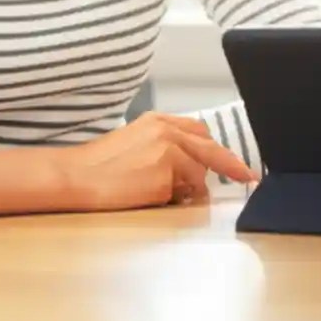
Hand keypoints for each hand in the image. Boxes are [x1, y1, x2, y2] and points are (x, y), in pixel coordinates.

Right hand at [57, 112, 257, 211]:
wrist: (76, 176)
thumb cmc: (99, 164)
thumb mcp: (135, 140)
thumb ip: (165, 145)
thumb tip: (190, 165)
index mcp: (159, 121)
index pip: (199, 132)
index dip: (219, 149)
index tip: (237, 163)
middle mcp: (166, 132)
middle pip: (210, 148)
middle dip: (228, 165)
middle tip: (245, 177)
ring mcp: (167, 153)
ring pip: (198, 174)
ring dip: (190, 188)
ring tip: (163, 193)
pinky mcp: (164, 176)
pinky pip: (182, 193)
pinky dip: (175, 199)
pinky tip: (152, 197)